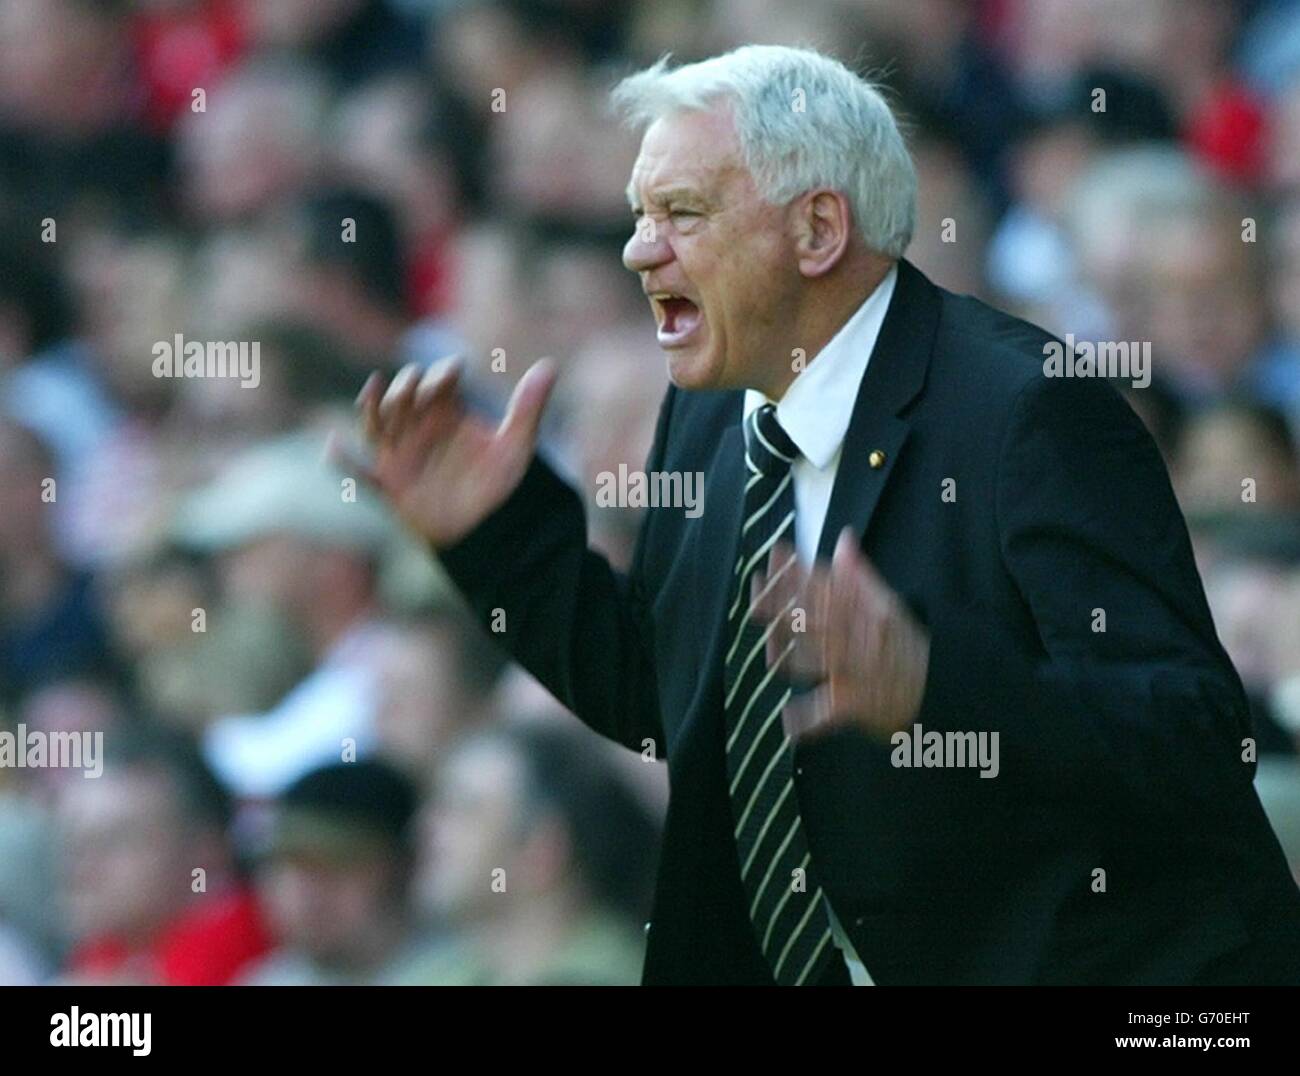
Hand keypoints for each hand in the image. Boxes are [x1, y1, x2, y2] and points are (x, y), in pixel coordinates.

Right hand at [338, 356, 556, 548]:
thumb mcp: (516, 446)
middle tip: (415, 381)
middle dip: (406, 387)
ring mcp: (401, 455)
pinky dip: (343, 462)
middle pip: (403, 398)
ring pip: (378, 425)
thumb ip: (528, 407)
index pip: (438, 384)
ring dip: (374, 409)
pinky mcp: (389, 485)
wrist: (484, 530)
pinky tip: (332, 447)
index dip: (442, 375)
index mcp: (446, 414)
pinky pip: (359, 473)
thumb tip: (550, 365)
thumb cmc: (499, 485)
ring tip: (372, 392)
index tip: (456, 372)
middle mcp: (419, 429)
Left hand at [750, 527, 929, 740]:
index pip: (826, 584)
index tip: (775, 553)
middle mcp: (858, 636)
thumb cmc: (906, 649)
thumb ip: (859, 576)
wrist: (939, 690)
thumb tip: (844, 539)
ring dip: (786, 653)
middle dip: (781, 603)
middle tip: (756, 592)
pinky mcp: (854, 704)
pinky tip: (789, 722)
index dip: (797, 569)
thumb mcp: (889, 607)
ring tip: (768, 651)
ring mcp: (854, 671)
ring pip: (813, 658)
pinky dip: (807, 720)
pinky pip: (826, 713)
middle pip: (814, 616)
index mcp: (866, 612)